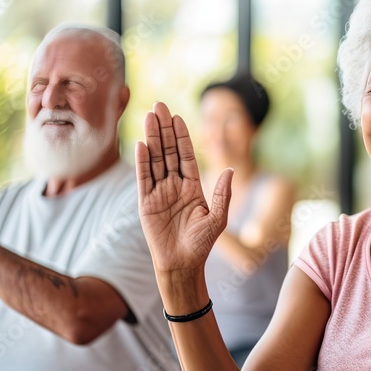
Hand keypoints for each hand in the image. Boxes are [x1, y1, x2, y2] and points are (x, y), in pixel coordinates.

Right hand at [136, 102, 232, 272]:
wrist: (182, 265)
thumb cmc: (201, 244)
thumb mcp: (217, 218)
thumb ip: (223, 193)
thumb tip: (229, 169)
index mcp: (193, 187)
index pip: (186, 155)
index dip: (181, 136)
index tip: (177, 117)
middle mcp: (175, 186)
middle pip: (168, 151)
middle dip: (164, 129)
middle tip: (159, 105)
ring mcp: (159, 192)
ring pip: (155, 160)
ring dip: (152, 138)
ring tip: (149, 116)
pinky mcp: (145, 203)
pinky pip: (144, 178)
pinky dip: (142, 161)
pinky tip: (141, 144)